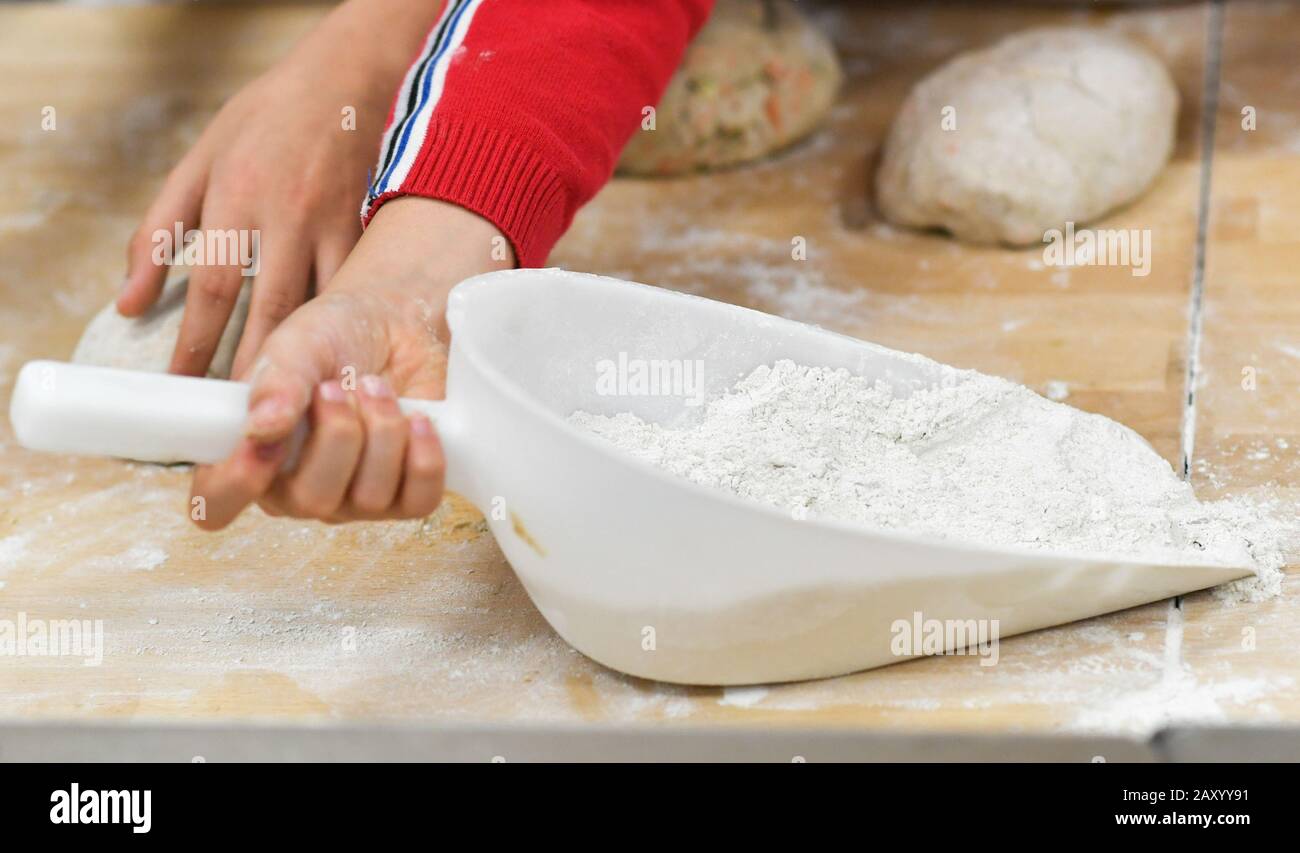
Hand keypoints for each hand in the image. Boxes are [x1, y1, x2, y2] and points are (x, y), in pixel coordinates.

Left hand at [117, 0, 443, 379]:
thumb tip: (127, 301)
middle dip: (252, 369)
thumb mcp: (196, 161)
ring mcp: (332, 225)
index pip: (211, 285)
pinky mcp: (365, 231)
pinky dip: (343, 330)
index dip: (196, 342)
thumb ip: (158, 231)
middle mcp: (285, 215)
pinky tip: (337, 364)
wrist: (344, 80)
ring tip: (291, 408)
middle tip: (243, 420)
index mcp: (234, 197)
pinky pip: (352, 290)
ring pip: (318, 307)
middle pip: (269, 309)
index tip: (183, 386)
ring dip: (303, 360)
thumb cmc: (263, 119)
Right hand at [189, 198, 512, 529]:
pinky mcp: (408, 495)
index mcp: (252, 456)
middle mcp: (299, 488)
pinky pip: (419, 502)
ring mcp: (355, 499)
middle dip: (336, 436)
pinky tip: (419, 419)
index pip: (217, 504)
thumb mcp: (296, 344)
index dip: (235, 485)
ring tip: (376, 387)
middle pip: (311, 501)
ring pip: (369, 498)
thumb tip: (260, 426)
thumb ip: (275, 381)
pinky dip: (424, 459)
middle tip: (339, 386)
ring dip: (382, 432)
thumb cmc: (335, 337)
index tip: (263, 444)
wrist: (397, 323)